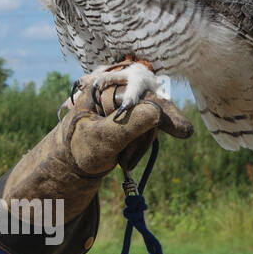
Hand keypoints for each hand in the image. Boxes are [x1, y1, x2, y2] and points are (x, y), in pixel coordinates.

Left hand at [0, 81, 192, 253]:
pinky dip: (138, 148)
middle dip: (142, 138)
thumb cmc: (78, 149)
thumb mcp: (102, 139)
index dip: (163, 111)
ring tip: (118, 161)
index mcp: (102, 88)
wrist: (68, 165)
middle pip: (150, 108)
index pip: (140, 94)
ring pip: (151, 123)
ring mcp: (123, 107)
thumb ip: (128, 125)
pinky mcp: (129, 121)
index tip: (184, 132)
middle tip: (126, 161)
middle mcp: (114, 92)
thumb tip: (155, 112)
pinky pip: (146, 132)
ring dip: (139, 146)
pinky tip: (123, 159)